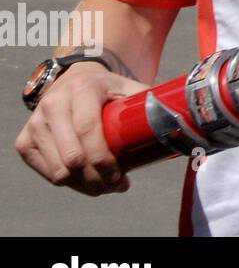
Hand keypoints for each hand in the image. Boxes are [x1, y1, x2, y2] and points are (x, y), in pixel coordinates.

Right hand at [14, 61, 149, 195]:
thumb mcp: (128, 87)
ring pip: (58, 170)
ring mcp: (35, 123)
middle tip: (117, 185)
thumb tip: (185, 118)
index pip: (88, 130)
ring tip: (106, 186)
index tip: (121, 175)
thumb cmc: (108, 89)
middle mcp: (53, 104)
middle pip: (72, 156)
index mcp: (82, 89)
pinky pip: (46, 172)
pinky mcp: (24, 140)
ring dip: (84, 185)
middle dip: (97, 178)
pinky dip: (68, 183)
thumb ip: (150, 100)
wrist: (75, 81)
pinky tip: (86, 181)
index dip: (104, 158)